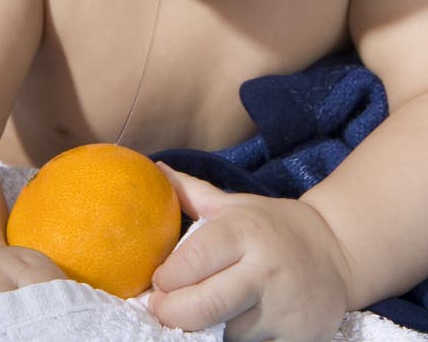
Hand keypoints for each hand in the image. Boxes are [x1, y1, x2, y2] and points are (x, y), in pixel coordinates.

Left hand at [148, 165, 351, 341]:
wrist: (337, 251)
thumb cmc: (274, 226)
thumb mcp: (236, 204)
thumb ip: (193, 192)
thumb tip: (156, 170)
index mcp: (246, 233)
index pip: (196, 257)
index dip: (168, 276)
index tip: (156, 282)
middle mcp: (266, 271)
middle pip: (205, 305)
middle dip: (172, 313)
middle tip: (160, 310)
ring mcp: (285, 311)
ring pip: (226, 335)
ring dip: (205, 331)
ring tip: (198, 317)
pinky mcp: (300, 341)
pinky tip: (229, 331)